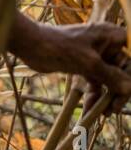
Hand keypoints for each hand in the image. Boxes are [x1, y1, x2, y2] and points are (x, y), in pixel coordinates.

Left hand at [7, 14, 130, 113]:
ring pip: (110, 80)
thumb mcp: (88, 63)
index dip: (130, 76)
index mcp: (113, 36)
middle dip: (120, 91)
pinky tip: (91, 109)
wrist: (30, 45)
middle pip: (123, 71)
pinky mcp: (84, 66)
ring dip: (108, 97)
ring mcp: (96, 56)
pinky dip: (94, 96)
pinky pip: (96, 83)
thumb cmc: (59, 46)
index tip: (126, 92)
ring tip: (103, 113)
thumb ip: (111, 76)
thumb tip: (129, 88)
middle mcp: (108, 45)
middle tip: (114, 109)